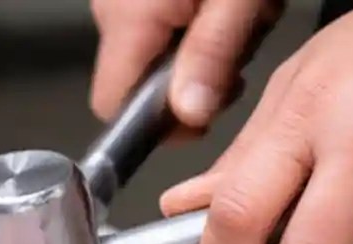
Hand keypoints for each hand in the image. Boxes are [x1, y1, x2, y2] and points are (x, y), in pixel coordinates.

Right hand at [89, 0, 284, 128]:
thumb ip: (211, 54)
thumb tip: (189, 115)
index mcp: (130, 19)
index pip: (115, 109)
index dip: (158, 123)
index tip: (203, 110)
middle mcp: (113, 9)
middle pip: (139, 82)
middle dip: (193, 77)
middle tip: (238, 47)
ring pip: (153, 52)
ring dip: (200, 46)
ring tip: (239, 11)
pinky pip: (159, 21)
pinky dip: (194, 20)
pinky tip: (224, 1)